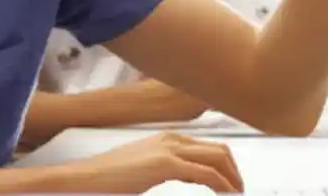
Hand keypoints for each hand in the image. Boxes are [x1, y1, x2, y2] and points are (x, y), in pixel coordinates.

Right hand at [74, 132, 243, 193]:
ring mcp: (170, 149)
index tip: (232, 184)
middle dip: (235, 171)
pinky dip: (222, 186)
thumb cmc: (110, 176)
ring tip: (236, 195)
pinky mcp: (167, 164)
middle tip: (239, 191)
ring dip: (233, 179)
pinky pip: (207, 174)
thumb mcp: (146, 166)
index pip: (209, 146)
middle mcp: (172, 138)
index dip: (226, 166)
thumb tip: (188, 175)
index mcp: (167, 137)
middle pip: (220, 150)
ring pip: (218, 158)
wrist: (88, 177)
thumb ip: (169, 167)